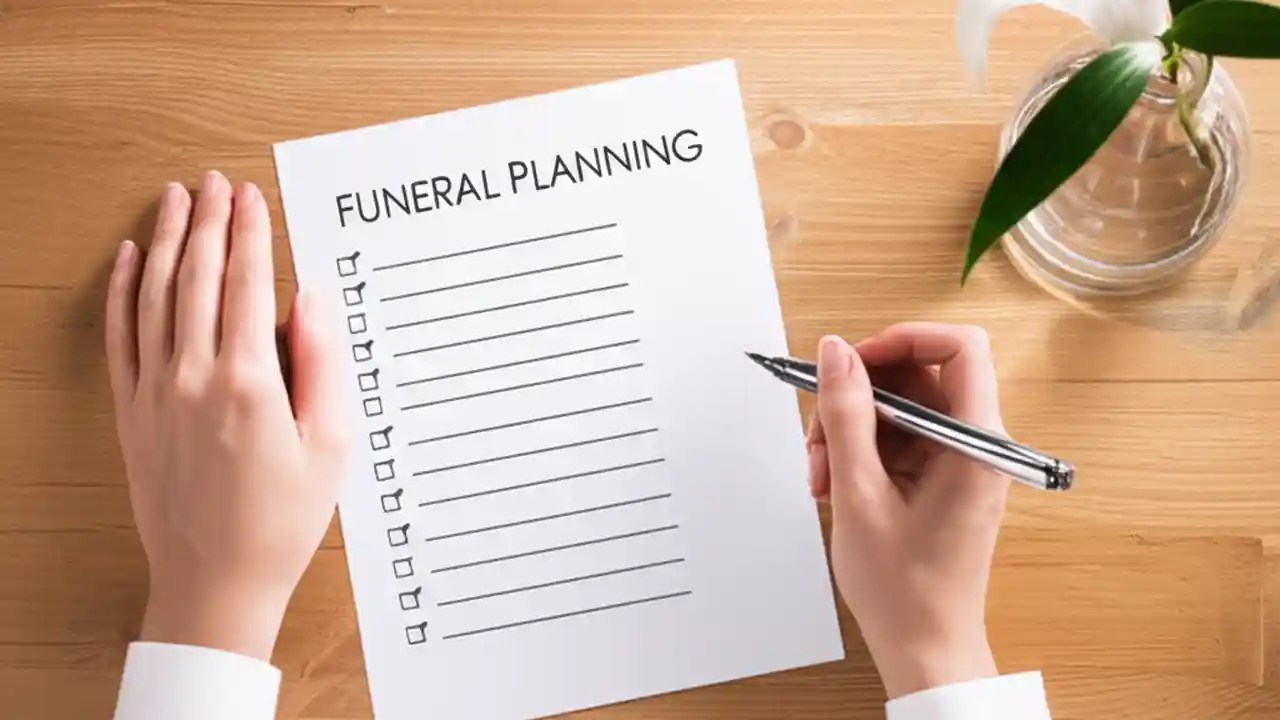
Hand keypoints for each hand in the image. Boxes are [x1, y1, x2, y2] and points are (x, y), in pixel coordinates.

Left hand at [105, 171, 347, 661]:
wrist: (217, 582)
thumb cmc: (283, 520)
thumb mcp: (331, 444)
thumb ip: (321, 364)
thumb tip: (308, 299)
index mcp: (249, 382)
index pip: (247, 285)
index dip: (251, 234)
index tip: (253, 197)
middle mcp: (193, 378)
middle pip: (197, 278)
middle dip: (207, 222)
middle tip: (214, 183)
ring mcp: (155, 394)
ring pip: (154, 296)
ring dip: (165, 241)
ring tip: (175, 200)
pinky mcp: (132, 413)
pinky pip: (119, 337)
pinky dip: (121, 291)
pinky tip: (128, 259)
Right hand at [806, 324, 1007, 698]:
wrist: (924, 648)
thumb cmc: (905, 589)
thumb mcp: (859, 494)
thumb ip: (845, 415)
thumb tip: (835, 353)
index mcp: (976, 444)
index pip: (959, 348)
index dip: (904, 340)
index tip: (854, 360)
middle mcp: (975, 444)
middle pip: (917, 377)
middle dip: (858, 397)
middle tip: (820, 435)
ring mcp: (957, 461)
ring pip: (898, 409)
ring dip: (849, 431)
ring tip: (821, 476)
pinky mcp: (939, 477)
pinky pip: (895, 439)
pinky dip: (859, 454)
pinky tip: (834, 486)